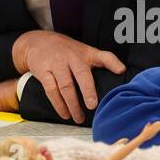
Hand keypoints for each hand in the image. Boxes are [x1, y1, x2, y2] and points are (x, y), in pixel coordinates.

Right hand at [11, 30, 125, 123]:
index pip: (102, 55)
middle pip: (81, 73)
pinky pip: (51, 90)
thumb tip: (122, 72)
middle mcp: (72, 58)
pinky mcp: (44, 72)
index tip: (121, 71)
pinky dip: (58, 104)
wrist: (37, 42)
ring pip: (65, 86)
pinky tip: (65, 114)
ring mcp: (57, 64)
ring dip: (72, 104)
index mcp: (86, 53)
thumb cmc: (66, 51)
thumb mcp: (85, 51)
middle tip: (92, 106)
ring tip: (79, 117)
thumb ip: (103, 61)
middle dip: (88, 90)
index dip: (112, 62)